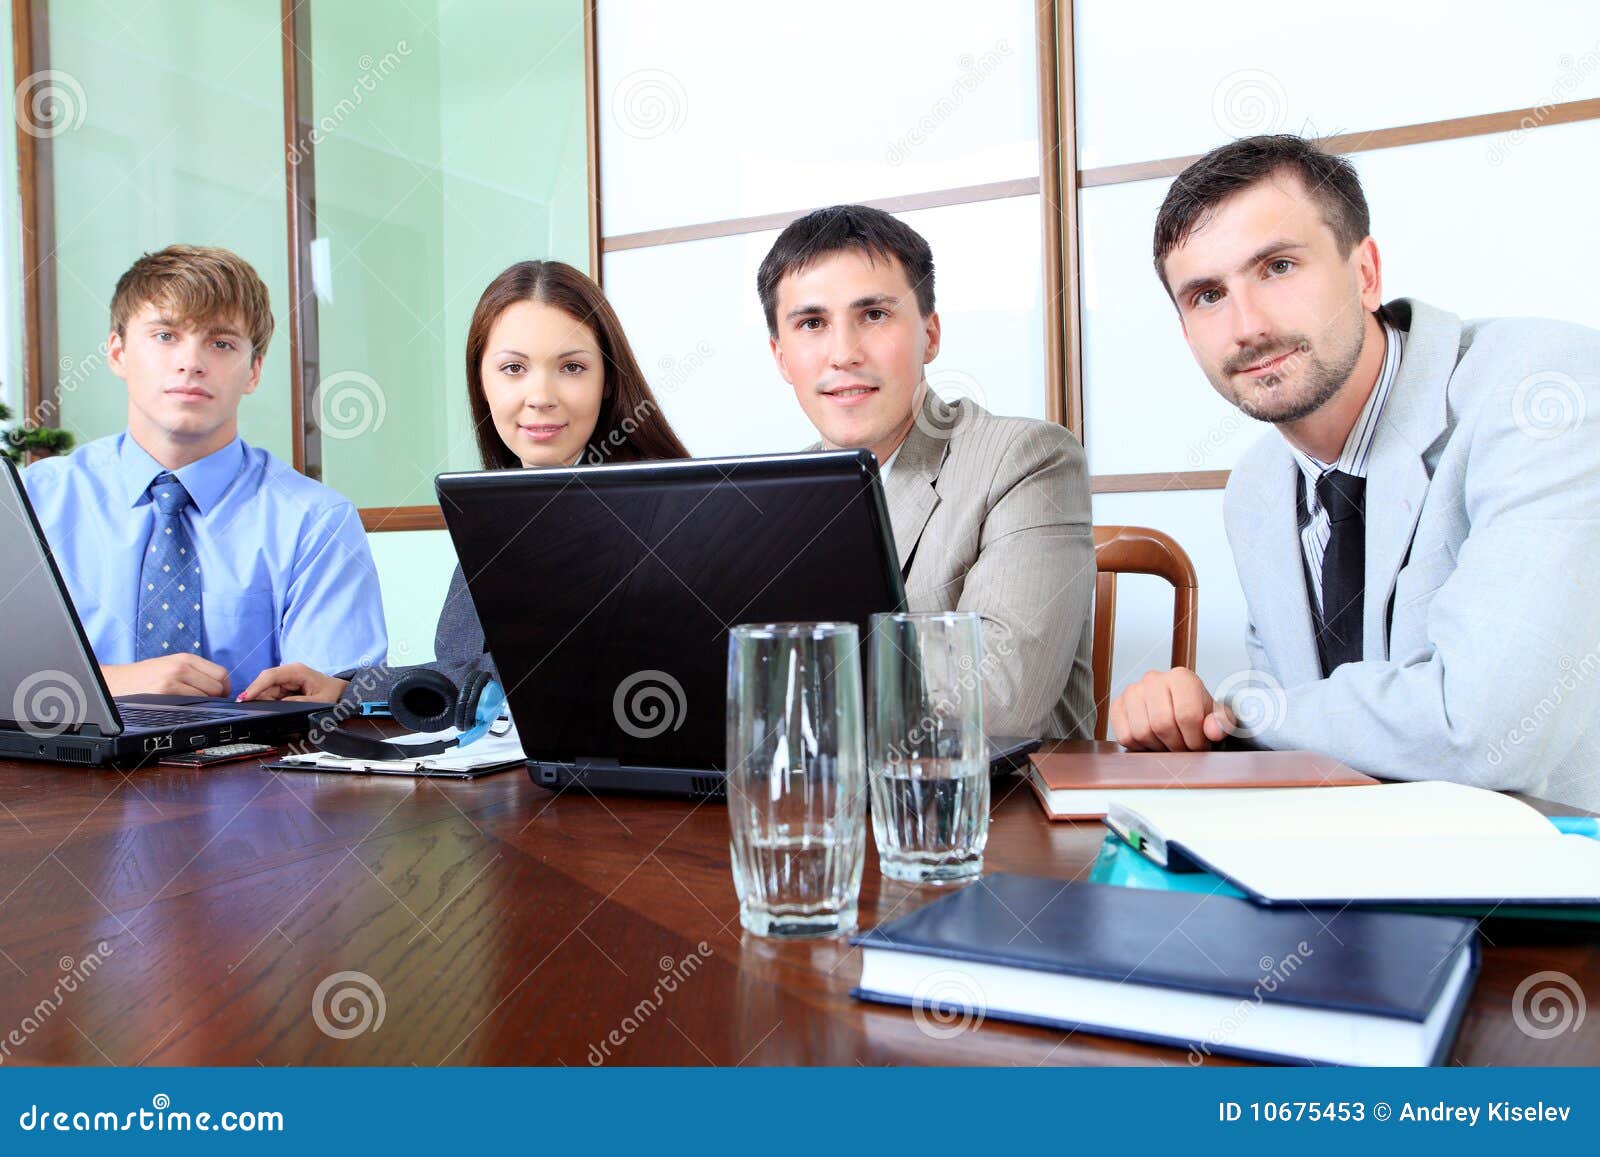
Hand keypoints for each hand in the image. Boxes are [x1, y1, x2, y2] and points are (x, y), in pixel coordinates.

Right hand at [101, 655, 230, 698]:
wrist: (113, 682)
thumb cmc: (143, 678)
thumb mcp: (169, 666)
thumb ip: (193, 673)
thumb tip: (221, 689)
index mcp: (185, 658)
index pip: (221, 674)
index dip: (223, 689)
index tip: (217, 697)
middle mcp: (180, 666)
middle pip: (218, 687)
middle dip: (215, 699)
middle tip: (202, 704)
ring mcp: (172, 680)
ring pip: (207, 698)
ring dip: (202, 705)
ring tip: (185, 705)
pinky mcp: (164, 693)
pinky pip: (191, 705)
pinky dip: (190, 710)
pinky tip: (178, 709)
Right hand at [237, 663, 348, 702]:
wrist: (341, 693)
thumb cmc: (333, 693)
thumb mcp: (319, 701)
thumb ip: (299, 703)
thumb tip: (278, 705)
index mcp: (297, 671)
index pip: (270, 676)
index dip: (255, 687)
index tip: (244, 698)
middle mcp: (289, 673)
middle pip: (264, 684)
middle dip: (256, 697)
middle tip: (249, 711)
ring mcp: (286, 679)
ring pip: (266, 690)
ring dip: (262, 701)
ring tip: (263, 712)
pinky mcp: (286, 687)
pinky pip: (271, 695)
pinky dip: (268, 703)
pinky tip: (267, 710)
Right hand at [1107, 667, 1235, 751]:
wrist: (1179, 709)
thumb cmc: (1199, 714)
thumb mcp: (1218, 717)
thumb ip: (1221, 723)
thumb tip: (1213, 731)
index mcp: (1181, 677)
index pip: (1186, 715)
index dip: (1195, 739)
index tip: (1199, 746)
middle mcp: (1154, 679)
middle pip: (1162, 724)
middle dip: (1176, 745)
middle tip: (1183, 748)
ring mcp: (1132, 691)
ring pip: (1142, 732)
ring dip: (1158, 747)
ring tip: (1168, 744)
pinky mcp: (1117, 706)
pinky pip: (1125, 736)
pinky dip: (1140, 746)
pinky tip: (1152, 741)